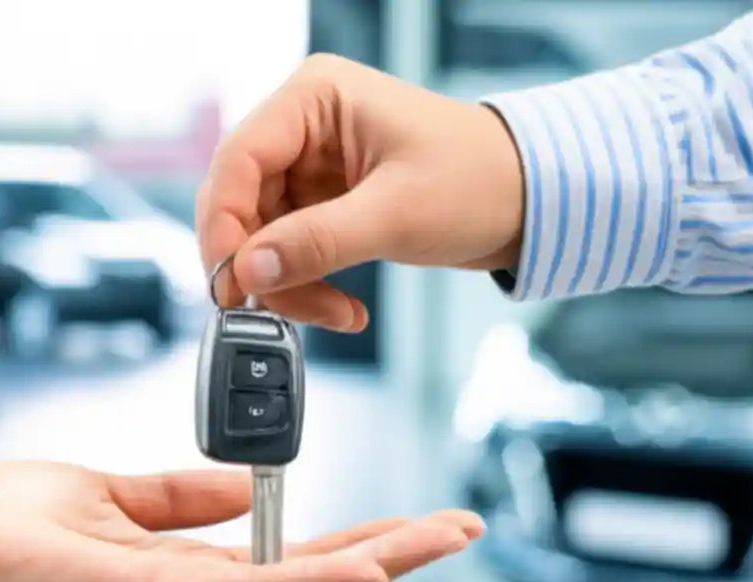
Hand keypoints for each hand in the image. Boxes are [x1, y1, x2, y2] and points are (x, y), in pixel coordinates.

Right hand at [197, 53, 524, 330]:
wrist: (528, 201)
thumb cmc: (480, 179)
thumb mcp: (397, 213)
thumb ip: (317, 242)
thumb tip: (249, 272)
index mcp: (315, 98)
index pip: (239, 159)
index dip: (224, 224)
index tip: (231, 280)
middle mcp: (306, 126)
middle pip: (243, 202)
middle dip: (261, 264)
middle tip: (276, 309)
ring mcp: (313, 166)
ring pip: (263, 235)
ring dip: (289, 284)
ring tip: (334, 312)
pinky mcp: (326, 202)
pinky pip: (291, 250)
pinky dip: (307, 284)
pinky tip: (341, 307)